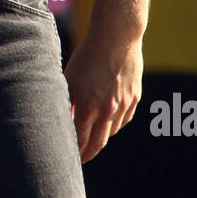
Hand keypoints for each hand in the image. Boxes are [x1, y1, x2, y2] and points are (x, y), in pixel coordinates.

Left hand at [62, 29, 142, 162]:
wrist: (117, 37)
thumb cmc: (87, 55)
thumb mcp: (70, 78)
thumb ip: (66, 102)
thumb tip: (61, 121)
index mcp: (87, 105)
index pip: (79, 139)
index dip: (74, 152)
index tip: (69, 158)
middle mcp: (107, 109)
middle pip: (97, 142)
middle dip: (88, 154)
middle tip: (81, 160)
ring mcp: (123, 105)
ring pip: (112, 131)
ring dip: (102, 137)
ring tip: (93, 137)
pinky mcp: (135, 98)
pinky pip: (124, 119)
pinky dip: (115, 124)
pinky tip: (108, 122)